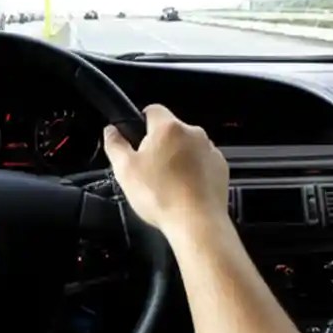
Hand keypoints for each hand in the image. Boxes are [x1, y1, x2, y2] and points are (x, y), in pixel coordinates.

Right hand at [103, 104, 229, 239]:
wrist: (196, 223)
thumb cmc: (161, 196)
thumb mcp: (125, 170)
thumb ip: (115, 145)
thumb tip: (110, 131)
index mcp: (168, 128)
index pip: (152, 110)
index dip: (141, 122)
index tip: (136, 139)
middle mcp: (193, 133)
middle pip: (170, 130)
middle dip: (159, 145)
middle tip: (148, 169)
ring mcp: (210, 150)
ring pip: (188, 147)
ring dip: (178, 158)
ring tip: (167, 184)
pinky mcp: (221, 167)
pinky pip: (203, 162)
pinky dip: (194, 171)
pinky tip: (184, 190)